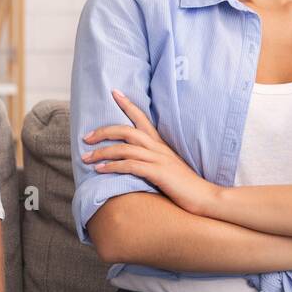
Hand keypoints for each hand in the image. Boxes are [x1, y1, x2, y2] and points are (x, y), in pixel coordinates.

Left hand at [80, 89, 219, 215]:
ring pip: (125, 148)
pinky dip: (113, 166)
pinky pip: (131, 166)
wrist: (206, 198)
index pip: (142, 118)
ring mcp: (159, 160)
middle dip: (104, 132)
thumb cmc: (185, 187)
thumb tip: (133, 162)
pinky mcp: (159, 173)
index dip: (128, 104)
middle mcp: (158, 148)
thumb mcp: (167, 168)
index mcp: (160, 145)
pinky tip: (100, 170)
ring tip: (86, 158)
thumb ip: (152, 161)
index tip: (114, 92)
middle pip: (127, 131)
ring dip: (102, 152)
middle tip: (86, 137)